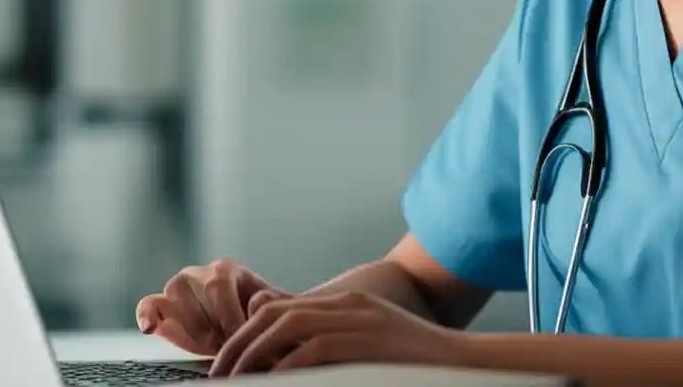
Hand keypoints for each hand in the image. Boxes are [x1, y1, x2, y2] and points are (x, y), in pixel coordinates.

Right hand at [135, 259, 293, 355]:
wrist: (245, 333)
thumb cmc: (260, 319)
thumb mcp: (273, 309)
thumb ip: (271, 302)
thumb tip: (260, 302)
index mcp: (227, 270)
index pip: (219, 282)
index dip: (228, 313)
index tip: (242, 335)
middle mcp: (200, 274)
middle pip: (194, 285)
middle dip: (210, 320)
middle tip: (226, 342)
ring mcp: (180, 289)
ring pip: (173, 290)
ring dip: (190, 321)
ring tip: (208, 343)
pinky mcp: (162, 308)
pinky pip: (148, 304)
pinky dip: (146, 314)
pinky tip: (151, 329)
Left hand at [209, 290, 467, 376]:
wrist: (462, 360)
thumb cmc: (416, 361)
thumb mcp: (371, 343)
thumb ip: (334, 342)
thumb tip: (291, 357)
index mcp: (348, 303)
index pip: (283, 309)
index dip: (249, 332)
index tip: (229, 361)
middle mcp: (349, 305)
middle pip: (277, 315)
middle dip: (242, 343)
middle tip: (220, 372)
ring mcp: (359, 320)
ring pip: (288, 326)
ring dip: (254, 353)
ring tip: (236, 378)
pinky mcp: (366, 341)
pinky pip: (314, 348)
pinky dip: (287, 364)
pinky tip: (272, 379)